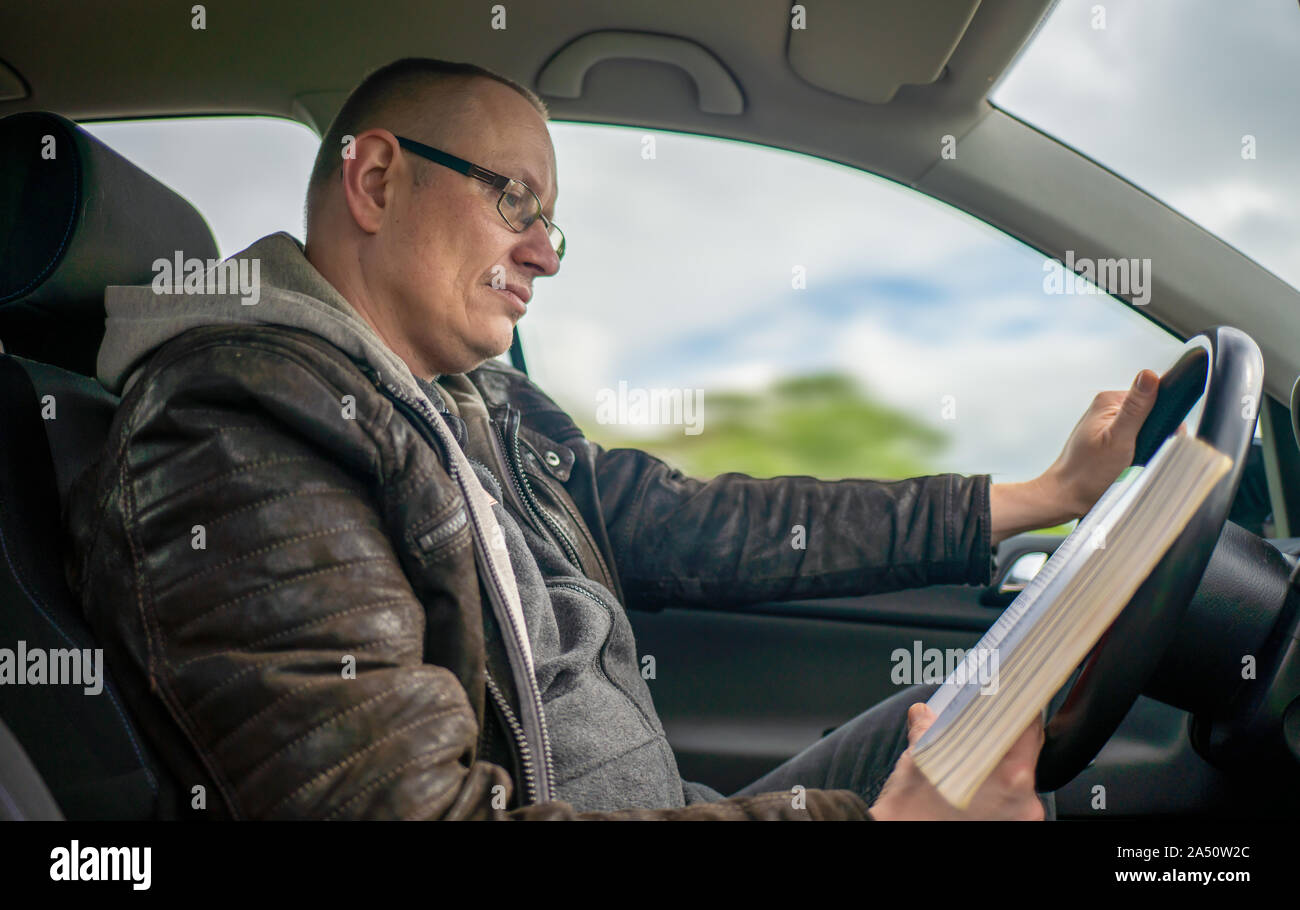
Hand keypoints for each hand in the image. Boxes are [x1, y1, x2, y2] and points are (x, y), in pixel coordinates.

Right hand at [868, 703, 1045, 819]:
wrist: (904, 839)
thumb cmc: (913, 812)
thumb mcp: (918, 759)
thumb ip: (926, 729)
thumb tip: (924, 713)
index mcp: (1010, 777)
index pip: (1028, 727)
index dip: (1019, 705)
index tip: (1012, 694)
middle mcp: (1023, 801)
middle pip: (1025, 750)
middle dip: (1006, 731)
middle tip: (988, 717)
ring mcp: (1020, 818)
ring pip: (1018, 775)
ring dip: (999, 760)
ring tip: (975, 751)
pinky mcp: (1012, 828)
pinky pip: (1011, 798)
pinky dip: (996, 785)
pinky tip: (974, 779)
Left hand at [1039, 368, 1180, 519]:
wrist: (1067, 497)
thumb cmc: (1087, 472)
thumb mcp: (1118, 438)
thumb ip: (1136, 408)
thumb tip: (1149, 374)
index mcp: (1110, 400)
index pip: (1155, 394)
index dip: (1166, 416)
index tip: (1160, 436)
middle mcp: (1110, 409)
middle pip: (1153, 414)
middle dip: (1157, 435)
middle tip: (1143, 453)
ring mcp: (1111, 425)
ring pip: (1148, 430)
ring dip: (1149, 447)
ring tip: (1134, 462)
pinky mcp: (1113, 441)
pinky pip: (1139, 442)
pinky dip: (1141, 454)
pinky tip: (1132, 466)